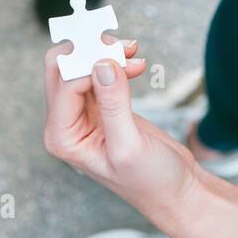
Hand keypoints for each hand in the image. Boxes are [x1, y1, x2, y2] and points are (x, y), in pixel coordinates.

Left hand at [42, 40, 202, 228]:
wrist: (174, 190)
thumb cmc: (151, 180)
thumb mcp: (130, 145)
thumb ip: (114, 105)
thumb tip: (101, 64)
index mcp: (63, 138)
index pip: (65, 85)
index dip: (90, 65)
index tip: (119, 57)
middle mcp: (66, 124)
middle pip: (63, 69)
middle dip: (89, 52)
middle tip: (119, 47)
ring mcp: (83, 113)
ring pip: (81, 66)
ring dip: (105, 53)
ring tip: (133, 52)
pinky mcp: (102, 105)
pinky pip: (98, 72)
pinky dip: (115, 61)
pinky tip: (136, 63)